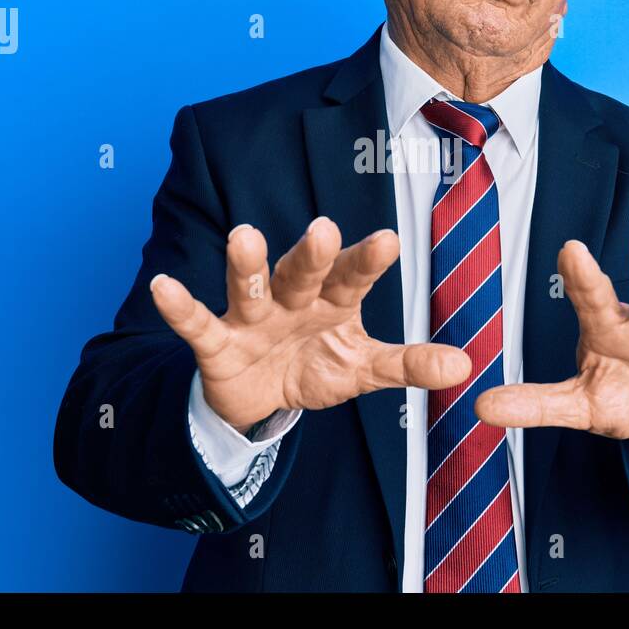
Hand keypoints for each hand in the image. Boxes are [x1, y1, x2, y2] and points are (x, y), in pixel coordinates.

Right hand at [149, 217, 471, 434]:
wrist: (259, 397)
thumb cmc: (315, 365)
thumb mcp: (362, 369)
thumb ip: (406, 364)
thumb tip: (464, 365)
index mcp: (332, 300)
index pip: (353, 276)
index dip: (368, 260)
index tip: (390, 240)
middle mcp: (292, 299)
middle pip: (302, 272)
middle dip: (312, 254)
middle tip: (323, 231)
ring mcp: (251, 317)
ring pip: (249, 286)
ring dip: (246, 264)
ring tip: (243, 235)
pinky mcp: (216, 342)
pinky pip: (196, 323)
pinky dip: (179, 306)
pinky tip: (165, 286)